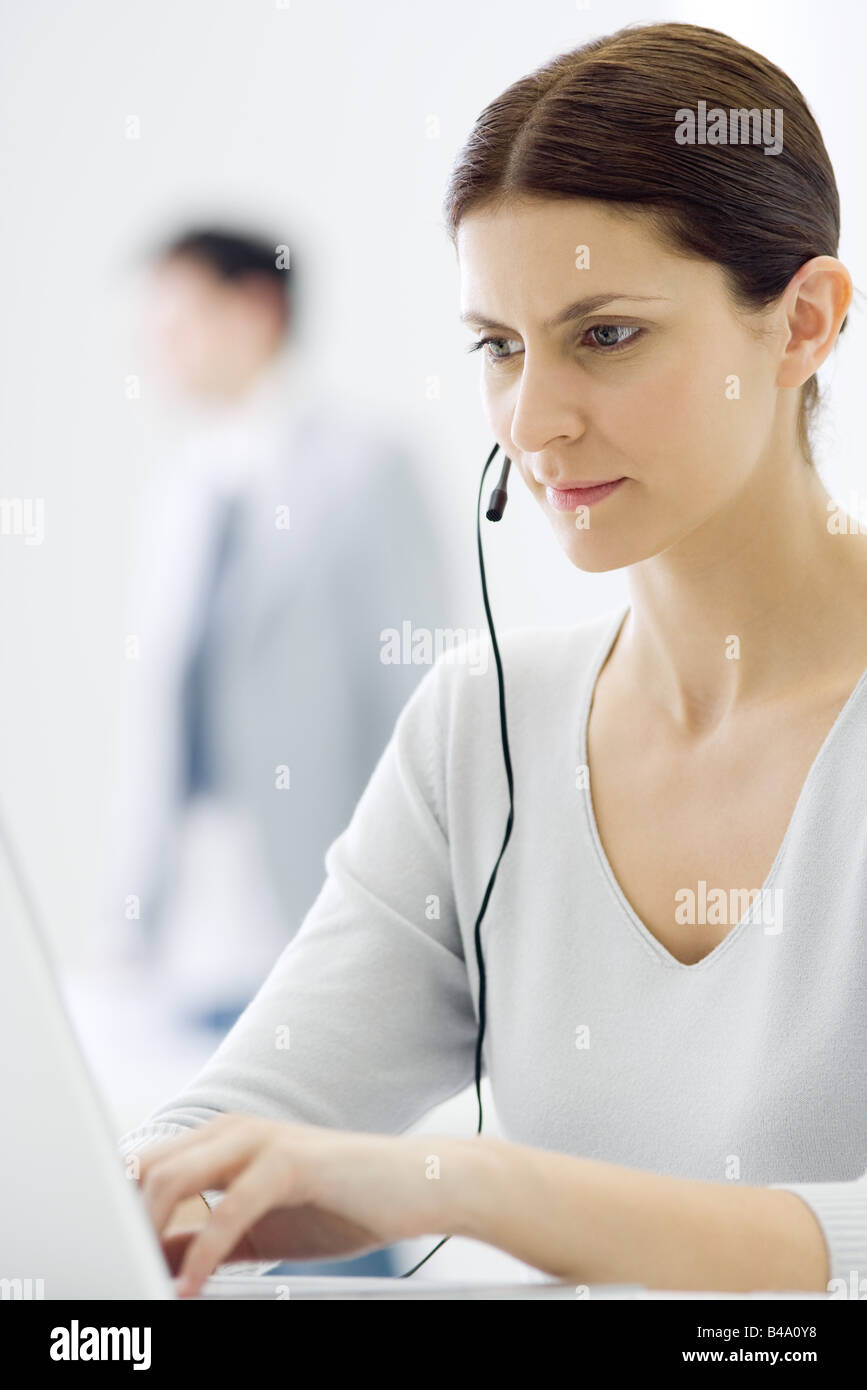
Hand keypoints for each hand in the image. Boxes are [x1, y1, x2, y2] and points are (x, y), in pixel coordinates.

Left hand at [134, 1113, 470, 1294]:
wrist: (419, 1186)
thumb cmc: (342, 1205)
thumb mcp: (259, 1230)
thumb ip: (205, 1238)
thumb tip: (149, 1260)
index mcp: (221, 1140)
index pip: (145, 1169)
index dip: (120, 1213)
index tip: (110, 1259)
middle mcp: (233, 1130)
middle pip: (146, 1171)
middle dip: (123, 1224)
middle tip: (117, 1273)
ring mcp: (261, 1139)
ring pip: (174, 1180)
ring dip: (149, 1237)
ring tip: (142, 1281)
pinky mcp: (290, 1160)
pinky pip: (227, 1210)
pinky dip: (203, 1253)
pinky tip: (192, 1286)